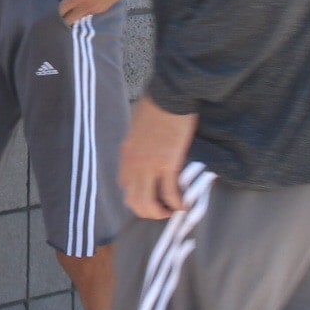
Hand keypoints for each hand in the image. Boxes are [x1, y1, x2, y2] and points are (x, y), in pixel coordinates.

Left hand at [59, 0, 136, 24]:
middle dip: (62, 18)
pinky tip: (82, 3)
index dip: (54, 10)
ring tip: (68, 8)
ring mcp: (97, 8)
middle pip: (70, 20)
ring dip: (73, 15)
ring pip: (80, 18)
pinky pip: (89, 14)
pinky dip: (83, 11)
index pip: (62, 9)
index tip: (49, 8)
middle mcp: (88, 5)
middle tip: (56, 12)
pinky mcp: (104, 8)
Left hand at [121, 95, 197, 218]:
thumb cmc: (157, 105)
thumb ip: (139, 142)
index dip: (136, 196)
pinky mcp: (168, 165)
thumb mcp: (137, 126)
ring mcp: (149, 166)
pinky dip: (177, 203)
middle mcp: (133, 164)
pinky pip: (170, 194)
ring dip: (161, 212)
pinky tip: (184, 204)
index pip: (124, 186)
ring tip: (172, 211)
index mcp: (126, 154)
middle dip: (148, 211)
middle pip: (134, 201)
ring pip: (149, 203)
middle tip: (162, 212)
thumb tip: (146, 148)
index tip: (150, 196)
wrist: (170, 96)